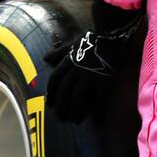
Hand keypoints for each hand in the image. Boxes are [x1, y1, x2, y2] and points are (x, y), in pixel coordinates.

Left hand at [44, 0, 143, 123]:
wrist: (111, 35)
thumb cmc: (92, 38)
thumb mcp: (72, 43)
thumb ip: (59, 52)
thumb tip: (45, 57)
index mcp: (67, 62)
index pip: (54, 80)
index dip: (51, 93)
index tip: (50, 103)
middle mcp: (75, 71)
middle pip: (64, 92)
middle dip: (61, 107)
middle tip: (61, 118)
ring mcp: (89, 76)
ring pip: (77, 98)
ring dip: (75, 111)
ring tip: (76, 121)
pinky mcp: (103, 80)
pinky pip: (99, 98)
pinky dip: (98, 110)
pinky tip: (98, 120)